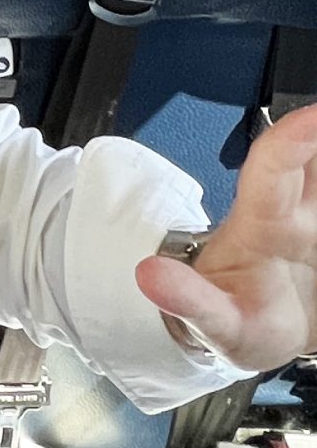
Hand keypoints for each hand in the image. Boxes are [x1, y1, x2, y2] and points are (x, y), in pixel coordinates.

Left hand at [137, 102, 316, 370]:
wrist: (251, 332)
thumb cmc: (229, 316)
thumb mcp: (211, 320)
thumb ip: (185, 298)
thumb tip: (147, 275)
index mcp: (260, 224)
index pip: (272, 167)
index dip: (294, 137)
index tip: (316, 115)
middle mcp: (294, 212)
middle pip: (316, 159)